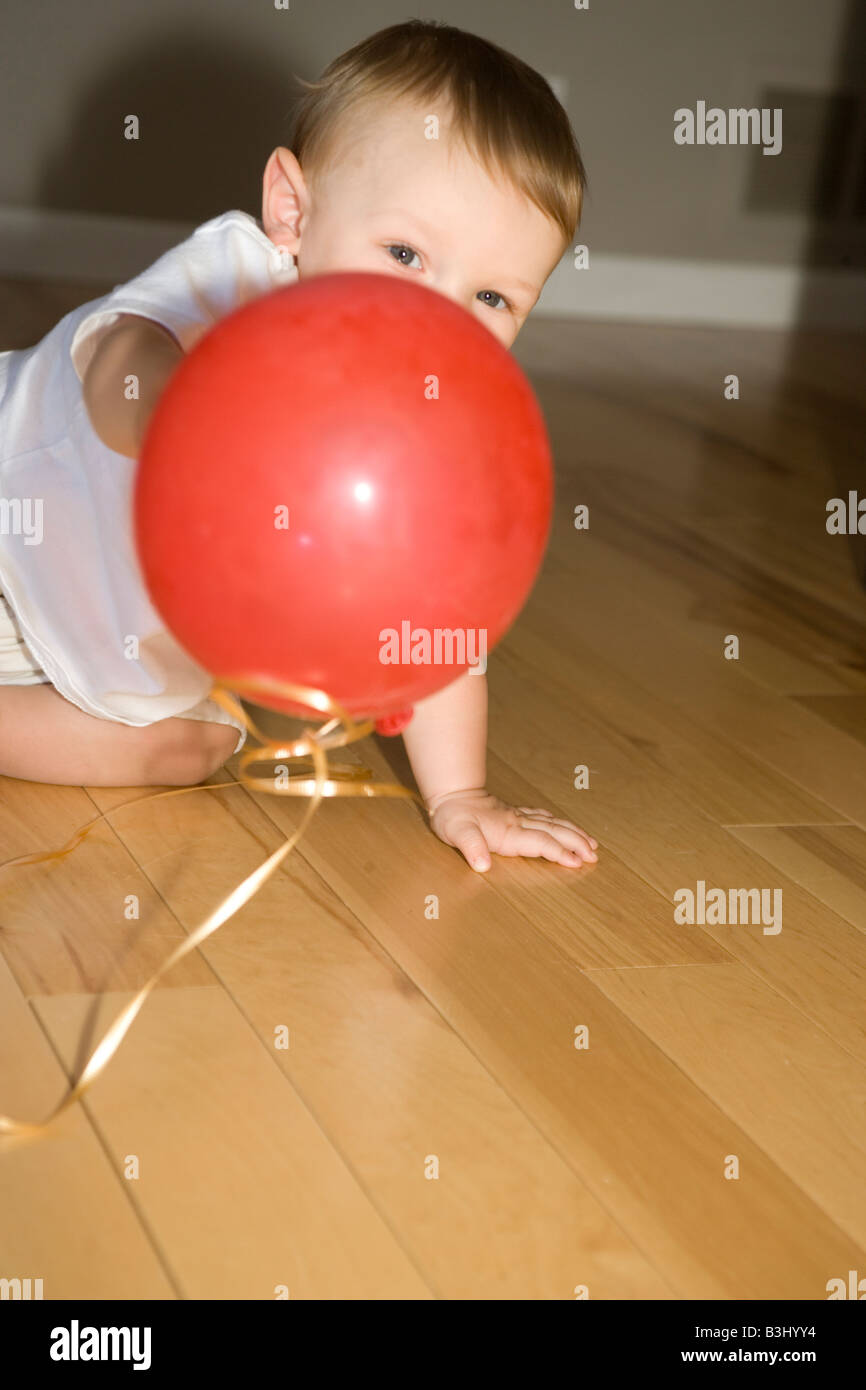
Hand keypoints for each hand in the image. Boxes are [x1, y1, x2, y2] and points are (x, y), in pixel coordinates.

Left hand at [426, 788, 597, 872]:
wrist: (451, 793)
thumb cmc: (452, 816)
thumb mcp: (457, 833)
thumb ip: (471, 848)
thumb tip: (482, 866)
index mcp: (509, 832)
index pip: (541, 842)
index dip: (559, 852)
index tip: (578, 862)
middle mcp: (518, 823)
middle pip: (554, 832)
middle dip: (576, 843)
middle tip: (595, 856)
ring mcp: (518, 816)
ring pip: (553, 823)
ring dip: (573, 833)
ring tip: (591, 843)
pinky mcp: (514, 813)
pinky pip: (543, 817)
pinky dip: (557, 822)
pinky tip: (562, 824)